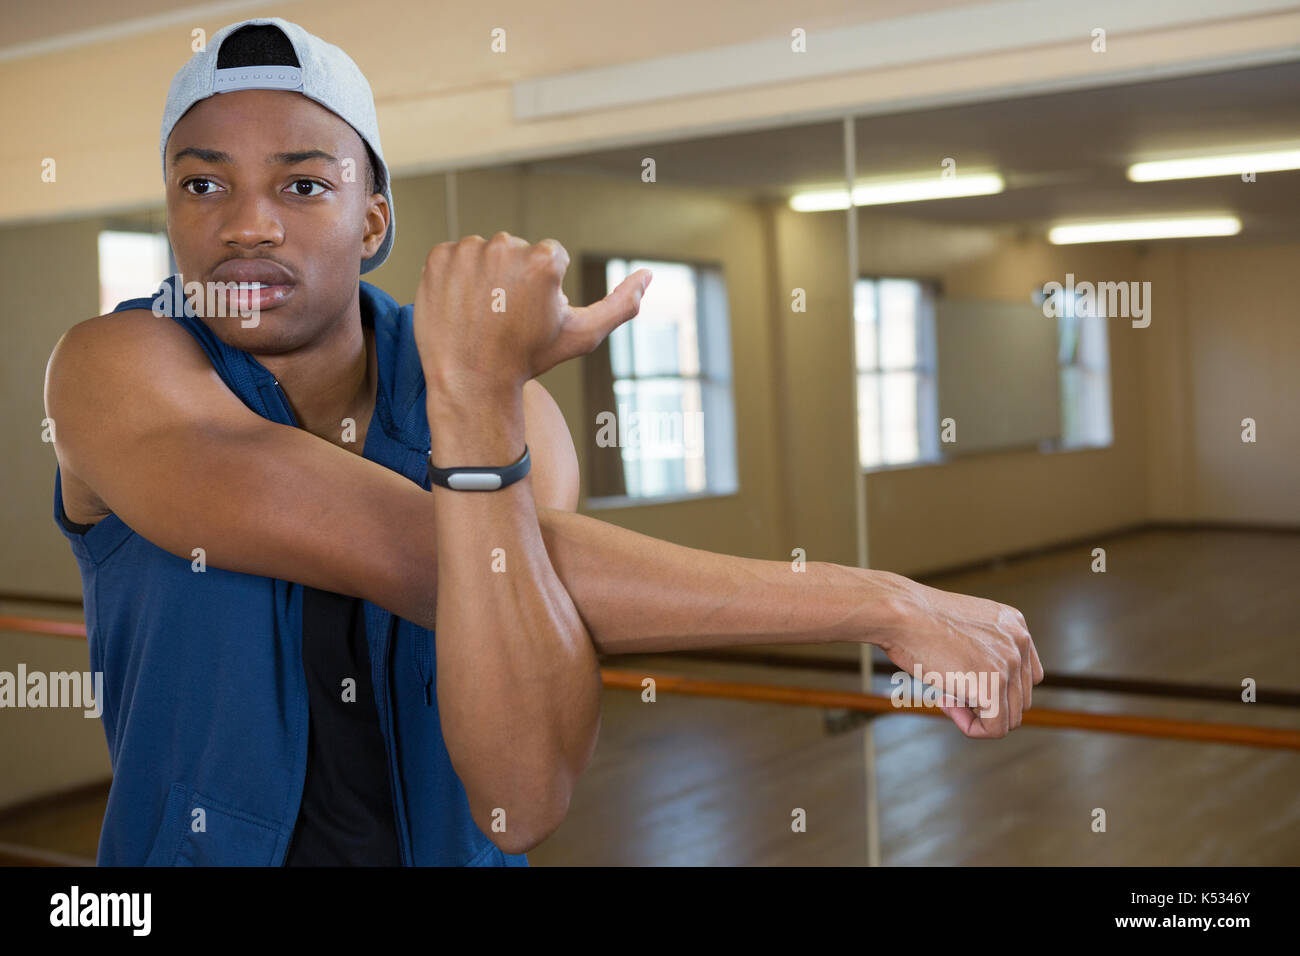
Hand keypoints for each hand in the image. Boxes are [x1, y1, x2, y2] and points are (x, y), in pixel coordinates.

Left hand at [413, 232, 651, 396]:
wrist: (470, 382)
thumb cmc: (528, 360)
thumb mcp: (582, 336)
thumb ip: (622, 304)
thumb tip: (648, 275)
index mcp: (544, 261)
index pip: (550, 258)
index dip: (542, 289)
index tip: (528, 315)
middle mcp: (505, 247)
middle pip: (517, 252)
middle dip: (513, 279)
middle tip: (503, 318)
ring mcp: (468, 251)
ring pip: (484, 254)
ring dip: (484, 276)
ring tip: (480, 313)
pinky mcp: (438, 257)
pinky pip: (453, 256)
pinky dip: (455, 276)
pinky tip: (460, 306)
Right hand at [874, 574, 1043, 738]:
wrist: (900, 613)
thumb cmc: (916, 618)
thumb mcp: (963, 627)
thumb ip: (984, 649)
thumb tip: (984, 687)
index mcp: (1015, 625)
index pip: (1026, 676)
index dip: (998, 689)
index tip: (965, 682)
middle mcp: (1019, 642)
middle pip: (1020, 700)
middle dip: (986, 703)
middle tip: (949, 690)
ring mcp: (1009, 664)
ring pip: (1010, 718)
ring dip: (977, 716)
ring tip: (945, 694)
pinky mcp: (992, 686)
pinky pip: (994, 729)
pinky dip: (970, 727)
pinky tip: (944, 702)